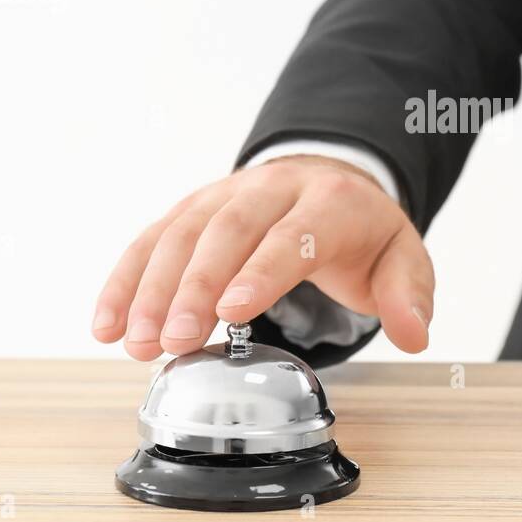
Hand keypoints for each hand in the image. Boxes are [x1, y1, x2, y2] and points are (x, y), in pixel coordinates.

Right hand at [91, 155, 432, 360]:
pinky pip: (152, 239)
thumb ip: (408, 294)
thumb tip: (414, 334)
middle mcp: (270, 191)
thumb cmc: (361, 230)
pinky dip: (125, 280)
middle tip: (175, 339)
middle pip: (227, 231)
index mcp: (329, 203)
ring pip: (181, 233)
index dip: (262, 271)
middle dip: (195, 285)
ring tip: (136, 342)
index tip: (232, 311)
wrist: (328, 178)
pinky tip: (106, 323)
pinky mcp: (192, 209)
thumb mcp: (401, 257)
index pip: (292, 234)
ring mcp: (224, 196)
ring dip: (153, 289)